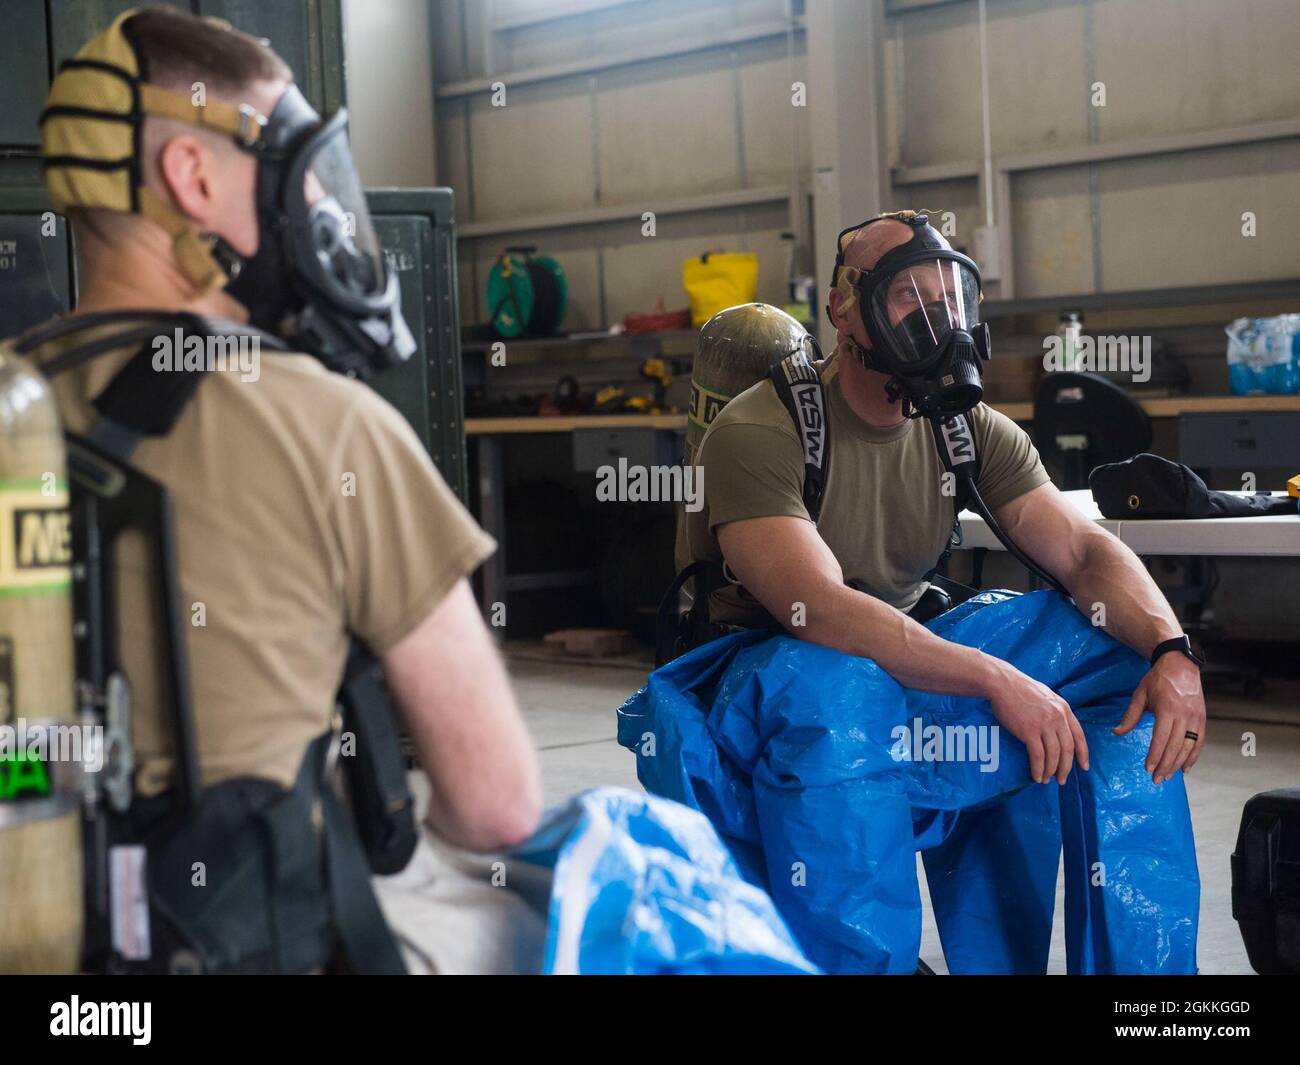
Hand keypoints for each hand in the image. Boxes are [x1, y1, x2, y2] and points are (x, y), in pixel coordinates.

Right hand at [982, 658, 1089, 784]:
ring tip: (1046, 780)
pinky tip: (1036, 776)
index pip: (1079, 736)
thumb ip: (1055, 711)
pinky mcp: (1029, 731)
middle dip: (1066, 768)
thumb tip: (1058, 728)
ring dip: (1051, 771)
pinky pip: (1038, 756)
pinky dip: (1038, 769)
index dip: (1083, 754)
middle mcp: (1058, 717)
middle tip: (1061, 780)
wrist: (1002, 683)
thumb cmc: (1020, 689)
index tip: (1084, 767)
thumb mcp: (1046, 696)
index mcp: (1064, 709)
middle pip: (1068, 749)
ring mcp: (1044, 724)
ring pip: (1054, 755)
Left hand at [1113, 652, 1206, 783]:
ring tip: (1168, 776)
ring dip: (1178, 764)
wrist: (1180, 664)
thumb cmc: (1157, 679)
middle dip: (1165, 765)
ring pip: (1188, 746)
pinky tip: (1185, 767)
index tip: (1148, 769)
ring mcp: (1196, 717)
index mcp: (1167, 708)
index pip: (1161, 738)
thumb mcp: (1140, 694)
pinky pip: (1199, 742)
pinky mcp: (1202, 719)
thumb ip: (1130, 716)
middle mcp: (1184, 715)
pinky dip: (1193, 756)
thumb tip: (1117, 732)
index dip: (1155, 755)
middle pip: (1175, 746)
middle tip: (1157, 779)